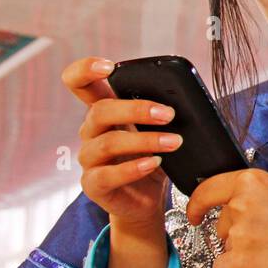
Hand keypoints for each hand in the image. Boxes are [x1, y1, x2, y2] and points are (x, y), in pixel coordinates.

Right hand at [64, 56, 179, 232]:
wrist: (146, 201)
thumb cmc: (152, 158)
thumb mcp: (158, 131)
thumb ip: (161, 112)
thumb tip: (186, 98)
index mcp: (104, 111)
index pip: (80, 83)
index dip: (86, 70)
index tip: (109, 66)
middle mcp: (91, 132)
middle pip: (100, 110)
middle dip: (136, 109)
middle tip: (168, 114)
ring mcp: (89, 159)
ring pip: (108, 143)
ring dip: (144, 140)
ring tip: (174, 142)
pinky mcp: (93, 185)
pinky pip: (107, 175)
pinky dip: (133, 168)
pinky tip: (153, 163)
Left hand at [185, 168, 267, 267]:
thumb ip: (261, 187)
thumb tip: (239, 192)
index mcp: (253, 183)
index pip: (209, 189)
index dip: (196, 203)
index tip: (194, 214)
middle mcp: (242, 206)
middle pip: (222, 222)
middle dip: (236, 230)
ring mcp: (240, 237)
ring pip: (225, 246)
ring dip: (242, 251)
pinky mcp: (240, 266)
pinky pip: (224, 267)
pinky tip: (263, 267)